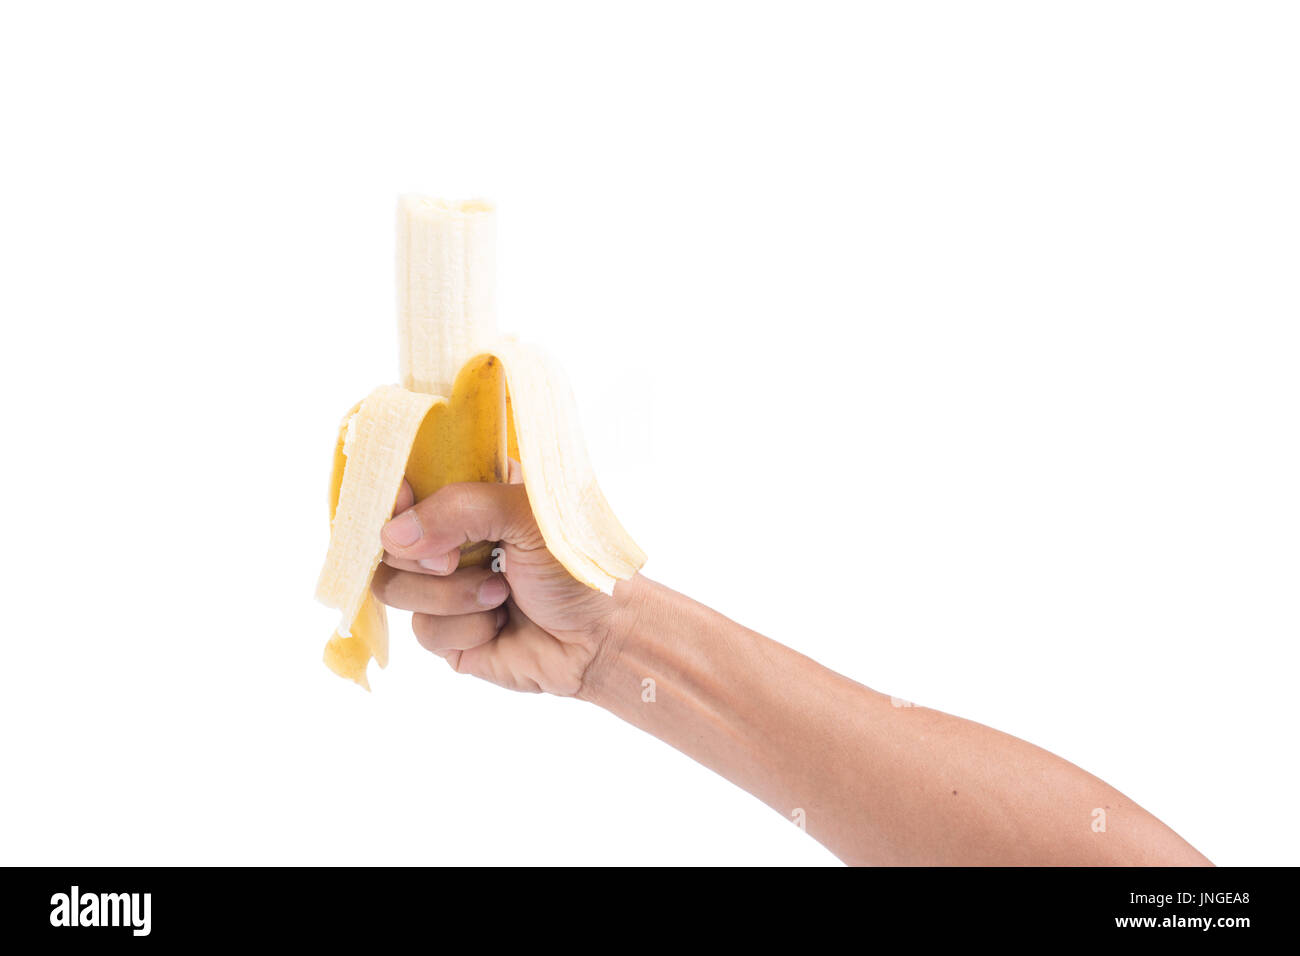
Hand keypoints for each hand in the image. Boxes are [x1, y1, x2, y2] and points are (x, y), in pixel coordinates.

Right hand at [374, 463, 633, 694]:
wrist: (601, 638)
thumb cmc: (578, 567)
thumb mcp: (528, 517)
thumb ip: (460, 510)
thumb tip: (393, 535)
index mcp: (469, 497)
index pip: (407, 483)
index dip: (394, 493)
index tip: (403, 498)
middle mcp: (449, 539)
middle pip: (388, 542)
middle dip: (424, 556)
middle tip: (461, 560)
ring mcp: (443, 587)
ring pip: (395, 587)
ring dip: (452, 595)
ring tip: (501, 594)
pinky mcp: (446, 633)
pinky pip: (422, 630)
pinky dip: (465, 629)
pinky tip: (498, 625)